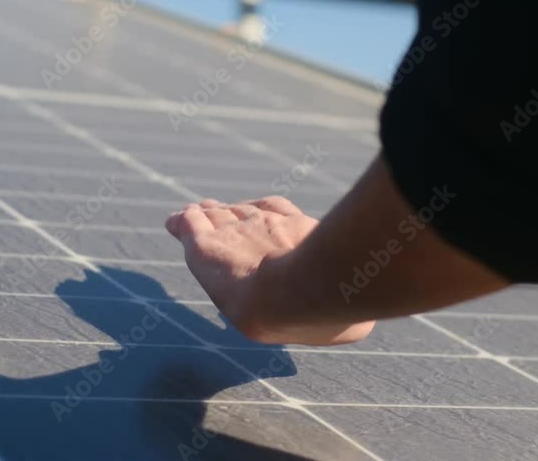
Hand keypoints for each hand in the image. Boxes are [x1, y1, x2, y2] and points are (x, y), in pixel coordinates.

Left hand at [166, 196, 374, 344]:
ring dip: (205, 217)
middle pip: (245, 214)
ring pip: (216, 220)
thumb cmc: (331, 306)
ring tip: (194, 212)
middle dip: (232, 213)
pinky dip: (183, 223)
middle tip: (215, 209)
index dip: (265, 215)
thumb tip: (362, 328)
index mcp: (303, 237)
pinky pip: (190, 228)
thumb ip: (349, 315)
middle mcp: (269, 228)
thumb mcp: (348, 315)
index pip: (278, 216)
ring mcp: (238, 234)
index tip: (257, 215)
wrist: (301, 294)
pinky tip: (175, 221)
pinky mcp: (206, 248)